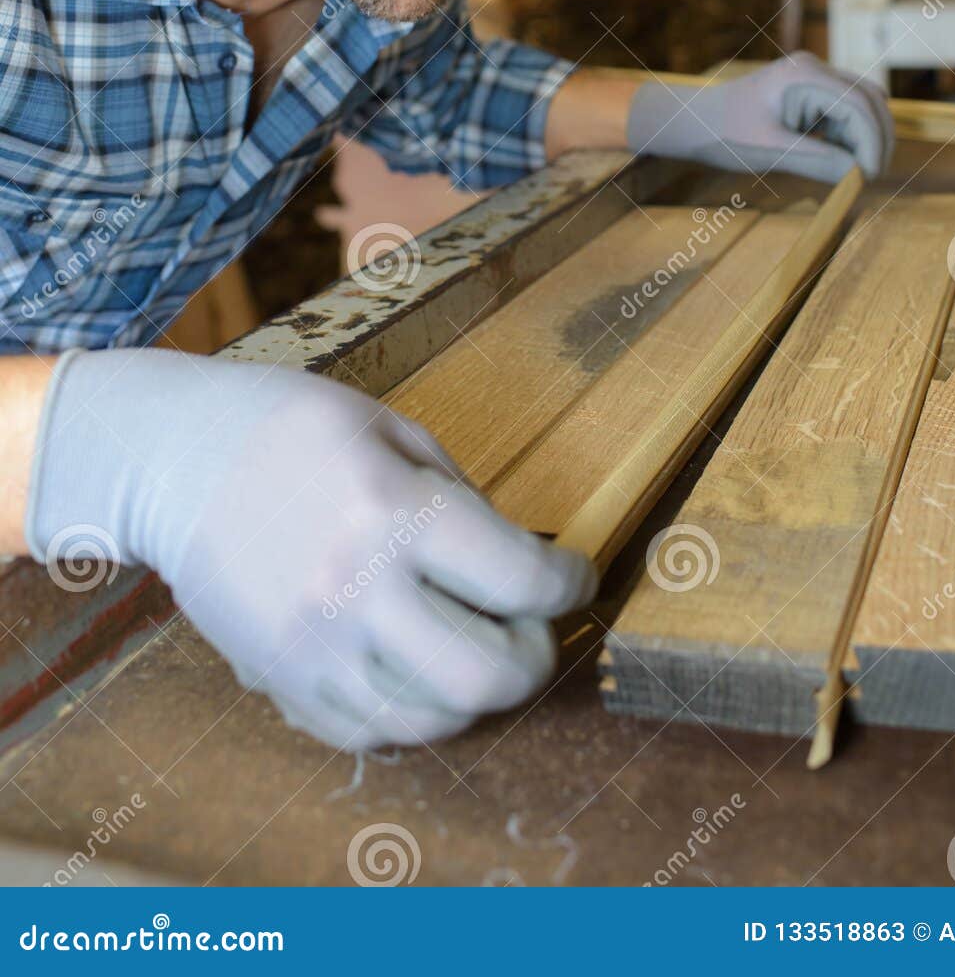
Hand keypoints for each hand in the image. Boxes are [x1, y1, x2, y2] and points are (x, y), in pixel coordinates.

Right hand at [26, 350, 594, 751]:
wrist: (173, 460)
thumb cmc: (287, 429)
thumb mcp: (390, 429)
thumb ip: (461, 496)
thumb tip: (519, 561)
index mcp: (394, 510)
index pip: (520, 578)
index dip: (569, 583)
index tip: (575, 577)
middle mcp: (356, 589)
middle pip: (488, 674)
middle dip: (533, 657)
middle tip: (532, 628)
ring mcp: (314, 646)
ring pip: (432, 720)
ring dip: (475, 695)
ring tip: (476, 651)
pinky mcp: (280, 680)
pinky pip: (368, 732)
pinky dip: (412, 714)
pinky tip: (419, 672)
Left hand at [627, 53, 893, 182]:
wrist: (695, 121)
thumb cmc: (725, 132)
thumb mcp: (772, 151)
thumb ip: (818, 161)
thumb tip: (861, 175)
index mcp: (804, 75)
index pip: (859, 102)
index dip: (873, 139)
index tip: (872, 173)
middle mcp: (814, 69)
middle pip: (868, 98)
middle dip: (877, 136)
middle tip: (873, 175)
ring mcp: (813, 77)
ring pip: (860, 104)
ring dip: (864, 136)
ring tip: (855, 171)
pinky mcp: (810, 91)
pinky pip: (843, 111)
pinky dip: (849, 135)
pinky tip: (838, 159)